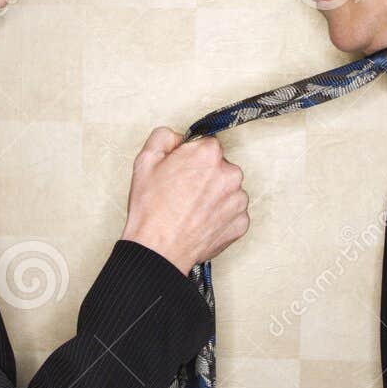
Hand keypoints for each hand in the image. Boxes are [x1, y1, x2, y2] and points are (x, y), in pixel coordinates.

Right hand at [120, 126, 248, 275]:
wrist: (158, 250)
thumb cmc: (151, 209)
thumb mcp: (145, 160)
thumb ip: (164, 137)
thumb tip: (178, 137)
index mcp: (209, 154)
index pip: (207, 146)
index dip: (192, 158)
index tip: (182, 171)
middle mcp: (230, 174)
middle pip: (221, 167)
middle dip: (206, 177)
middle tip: (184, 193)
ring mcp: (238, 201)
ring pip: (228, 191)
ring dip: (214, 197)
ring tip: (191, 210)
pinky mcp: (241, 223)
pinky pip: (233, 213)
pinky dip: (220, 217)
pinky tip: (201, 222)